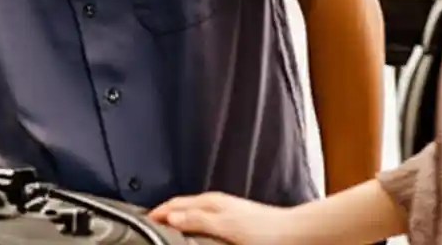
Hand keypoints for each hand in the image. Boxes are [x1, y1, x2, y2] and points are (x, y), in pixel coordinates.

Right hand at [149, 192, 297, 244]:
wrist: (299, 236)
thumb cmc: (268, 230)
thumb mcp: (225, 225)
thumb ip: (197, 219)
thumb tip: (170, 216)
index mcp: (211, 203)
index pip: (174, 204)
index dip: (157, 213)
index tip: (142, 222)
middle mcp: (218, 205)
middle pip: (183, 208)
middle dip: (166, 216)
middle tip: (151, 228)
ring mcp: (228, 215)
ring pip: (195, 216)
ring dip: (181, 222)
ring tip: (170, 233)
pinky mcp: (237, 226)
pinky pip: (207, 225)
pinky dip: (196, 230)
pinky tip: (201, 240)